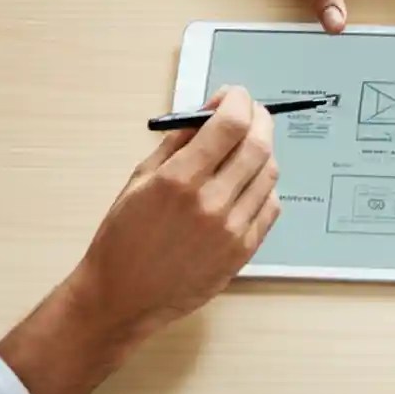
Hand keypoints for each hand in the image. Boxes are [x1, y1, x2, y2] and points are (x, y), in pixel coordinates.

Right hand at [74, 86, 281, 332]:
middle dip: (258, 118)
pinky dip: (264, 186)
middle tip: (249, 113)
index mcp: (179, 180)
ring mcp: (232, 230)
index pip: (230, 124)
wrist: (124, 297)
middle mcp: (211, 203)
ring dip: (262, 151)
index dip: (238, 101)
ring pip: (270, 173)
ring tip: (244, 150)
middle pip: (258, 144)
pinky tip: (246, 184)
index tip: (234, 96)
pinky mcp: (244, 251)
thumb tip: (208, 113)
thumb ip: (177, 143)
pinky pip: (271, 206)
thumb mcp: (139, 180)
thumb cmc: (123, 238)